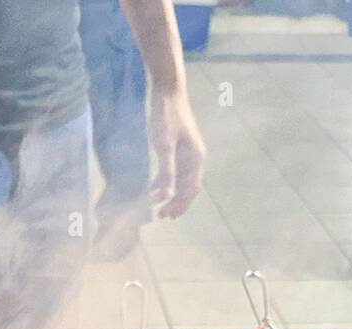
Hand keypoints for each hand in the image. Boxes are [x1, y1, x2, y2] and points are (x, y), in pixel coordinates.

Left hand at [147, 86, 205, 218]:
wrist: (168, 90)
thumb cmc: (166, 116)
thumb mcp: (164, 145)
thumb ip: (166, 172)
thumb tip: (165, 196)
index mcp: (196, 158)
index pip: (191, 190)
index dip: (179, 204)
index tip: (166, 215)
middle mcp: (195, 157)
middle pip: (188, 187)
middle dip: (176, 202)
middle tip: (162, 215)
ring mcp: (188, 152)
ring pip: (181, 180)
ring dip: (171, 194)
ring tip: (159, 206)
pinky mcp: (179, 146)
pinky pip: (175, 170)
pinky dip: (167, 181)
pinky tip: (155, 186)